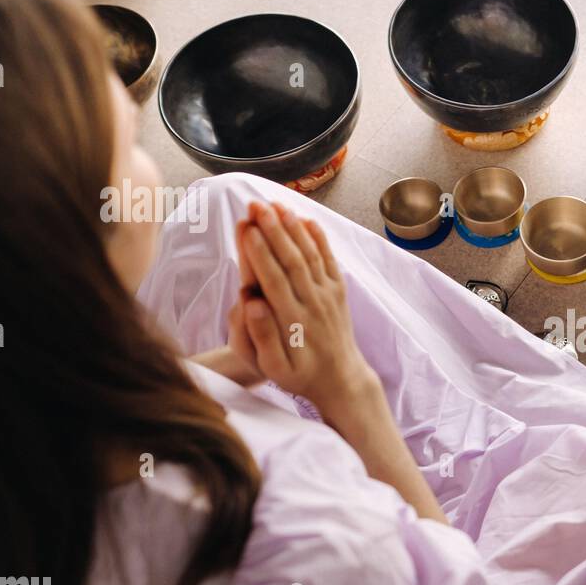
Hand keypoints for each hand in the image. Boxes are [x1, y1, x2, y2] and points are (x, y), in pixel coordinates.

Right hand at [236, 201, 375, 413]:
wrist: (340, 380)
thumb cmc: (299, 375)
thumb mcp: (273, 368)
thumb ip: (260, 336)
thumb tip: (250, 303)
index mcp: (292, 321)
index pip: (273, 279)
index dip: (258, 251)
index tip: (244, 226)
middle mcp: (312, 303)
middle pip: (292, 260)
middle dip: (273, 230)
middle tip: (254, 204)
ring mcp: (328, 295)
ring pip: (310, 255)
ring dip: (293, 228)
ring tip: (275, 204)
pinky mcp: (339, 292)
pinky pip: (330, 260)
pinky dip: (319, 239)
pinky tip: (306, 219)